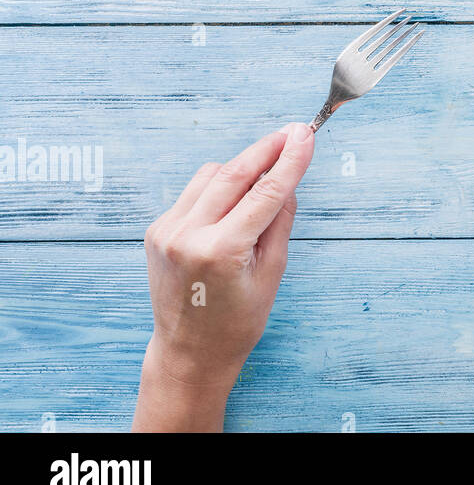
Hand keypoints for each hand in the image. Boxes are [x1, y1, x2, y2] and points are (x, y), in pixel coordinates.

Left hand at [132, 124, 313, 431]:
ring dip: (242, 168)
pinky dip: (219, 188)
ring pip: (212, 175)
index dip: (290, 160)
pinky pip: (195, 191)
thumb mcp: (273, 272)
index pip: (265, 193)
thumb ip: (279, 220)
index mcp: (221, 251)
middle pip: (234, 173)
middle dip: (266, 149)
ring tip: (266, 178)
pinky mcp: (157, 230)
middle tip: (293, 132)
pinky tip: (234, 203)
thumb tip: (287, 178)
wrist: (190, 352)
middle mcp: (187, 236)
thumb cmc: (237, 321)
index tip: (305, 135)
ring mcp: (166, 232)